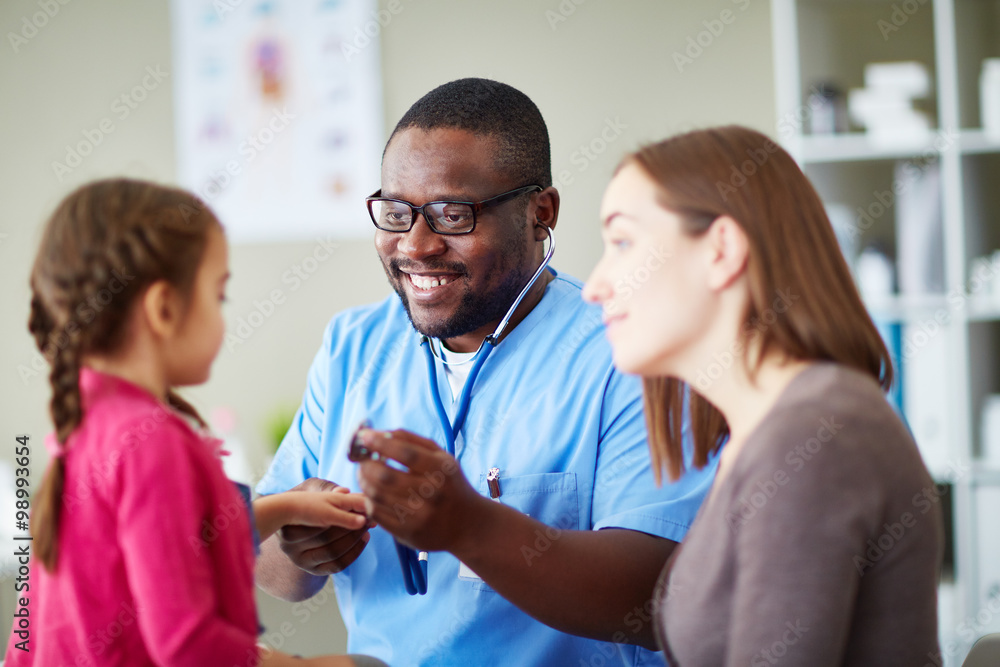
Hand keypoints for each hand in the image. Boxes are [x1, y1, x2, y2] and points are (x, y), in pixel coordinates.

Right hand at [275, 477, 373, 575]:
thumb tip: (348, 493)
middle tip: (369, 518)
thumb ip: (330, 491)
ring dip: (355, 539)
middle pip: (326, 539)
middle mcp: (290, 548)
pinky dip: (355, 552)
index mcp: (288, 528)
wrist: (298, 523)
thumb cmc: (309, 501)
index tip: (362, 507)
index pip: (320, 523)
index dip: (344, 515)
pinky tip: (364, 538)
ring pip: (334, 553)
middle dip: (352, 527)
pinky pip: (338, 565)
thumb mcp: (314, 492)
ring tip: (367, 527)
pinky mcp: (313, 570)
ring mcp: (301, 561)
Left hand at [356, 429, 482, 551]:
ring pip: (377, 494)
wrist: (467, 525)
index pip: (406, 453)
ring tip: (364, 472)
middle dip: (366, 463)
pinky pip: (376, 513)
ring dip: (363, 479)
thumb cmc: (450, 484)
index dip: (381, 443)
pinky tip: (371, 491)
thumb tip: (379, 433)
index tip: (364, 436)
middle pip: (386, 475)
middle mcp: (432, 494)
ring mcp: (419, 516)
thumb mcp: (442, 457)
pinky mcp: (407, 533)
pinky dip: (367, 498)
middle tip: (361, 458)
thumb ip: (412, 440)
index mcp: (443, 470)